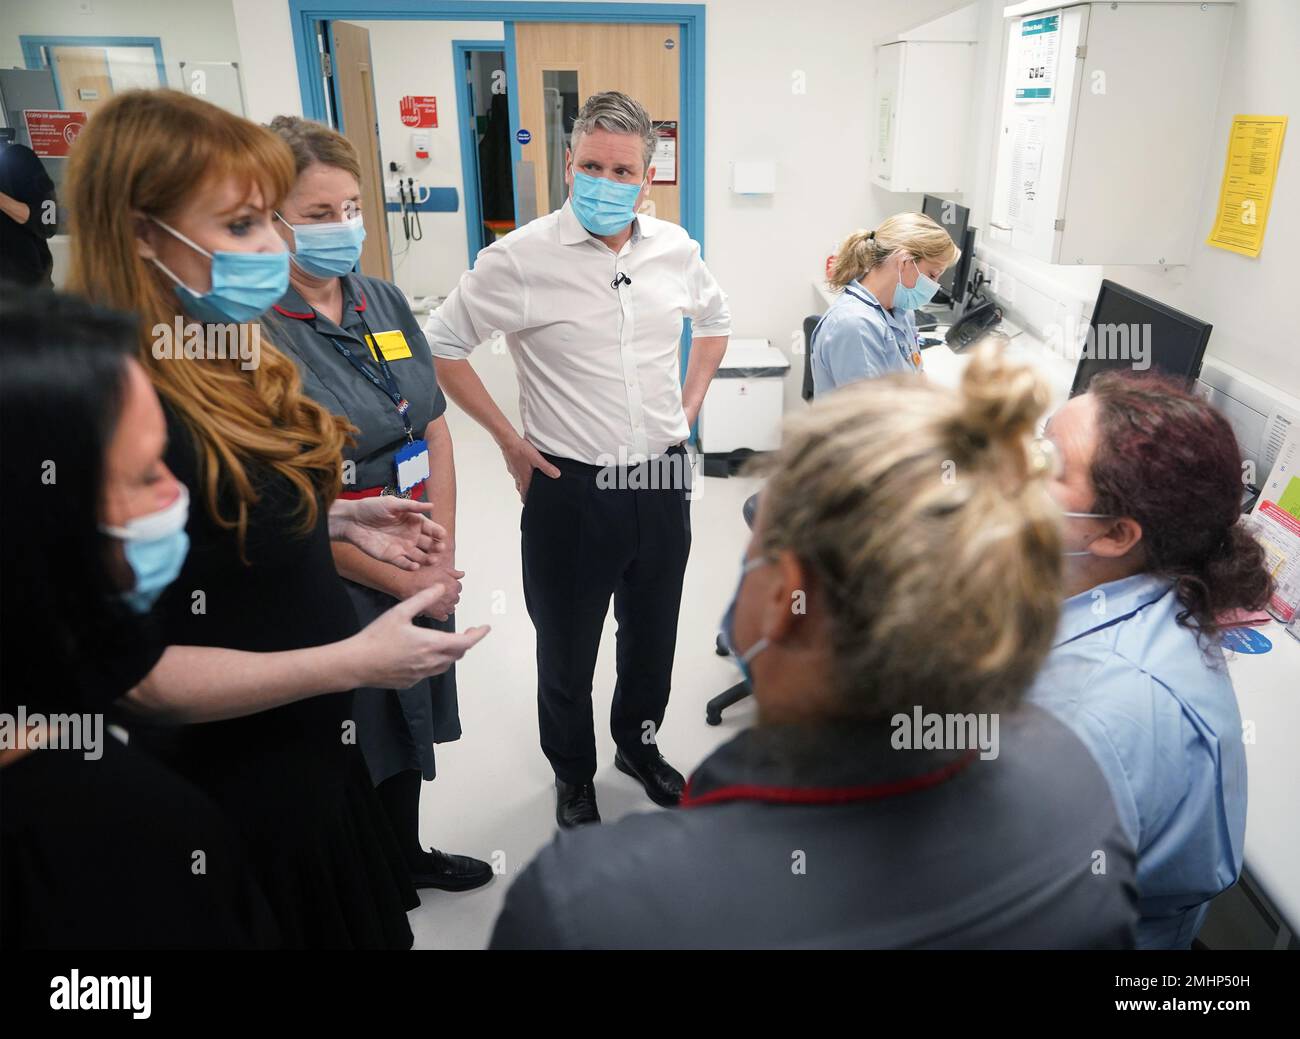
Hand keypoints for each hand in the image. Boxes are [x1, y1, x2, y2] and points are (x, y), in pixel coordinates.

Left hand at [335, 497, 450, 569]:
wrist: (352, 520)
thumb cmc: (371, 507)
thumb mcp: (392, 503)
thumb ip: (412, 506)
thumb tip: (432, 505)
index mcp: (414, 522)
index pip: (431, 529)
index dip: (438, 532)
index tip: (442, 535)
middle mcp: (411, 536)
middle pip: (429, 544)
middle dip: (436, 547)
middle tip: (440, 549)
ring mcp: (402, 547)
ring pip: (420, 556)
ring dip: (427, 559)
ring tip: (432, 560)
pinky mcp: (392, 557)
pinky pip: (404, 564)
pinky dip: (410, 566)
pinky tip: (415, 566)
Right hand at [348, 587, 488, 687]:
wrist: (357, 663)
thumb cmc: (377, 636)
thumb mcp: (400, 612)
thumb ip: (423, 599)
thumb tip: (440, 587)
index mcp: (432, 644)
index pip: (466, 642)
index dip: (478, 635)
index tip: (485, 628)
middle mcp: (431, 662)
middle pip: (458, 654)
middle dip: (466, 642)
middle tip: (469, 632)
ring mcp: (421, 674)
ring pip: (445, 664)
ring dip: (452, 653)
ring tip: (450, 642)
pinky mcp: (411, 682)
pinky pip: (430, 672)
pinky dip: (435, 661)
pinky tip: (425, 654)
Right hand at [391, 562, 463, 620]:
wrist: (406, 584)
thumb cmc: (420, 575)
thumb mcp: (438, 568)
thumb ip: (453, 572)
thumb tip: (462, 574)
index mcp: (454, 585)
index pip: (459, 588)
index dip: (451, 586)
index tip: (445, 586)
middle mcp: (452, 596)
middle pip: (455, 598)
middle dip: (449, 596)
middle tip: (440, 593)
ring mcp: (445, 606)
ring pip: (451, 608)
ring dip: (446, 605)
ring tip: (437, 601)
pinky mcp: (437, 614)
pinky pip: (444, 617)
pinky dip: (441, 613)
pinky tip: (435, 609)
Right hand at [500, 434, 559, 502]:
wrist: (508, 441)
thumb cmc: (521, 451)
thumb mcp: (537, 459)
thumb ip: (547, 468)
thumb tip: (556, 475)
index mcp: (523, 478)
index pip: (524, 493)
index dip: (526, 500)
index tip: (528, 505)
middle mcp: (517, 476)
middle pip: (520, 488)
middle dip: (524, 492)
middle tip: (528, 495)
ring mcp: (513, 470)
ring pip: (517, 480)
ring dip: (522, 483)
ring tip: (527, 482)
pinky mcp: (511, 464)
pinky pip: (515, 472)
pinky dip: (519, 474)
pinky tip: (522, 469)